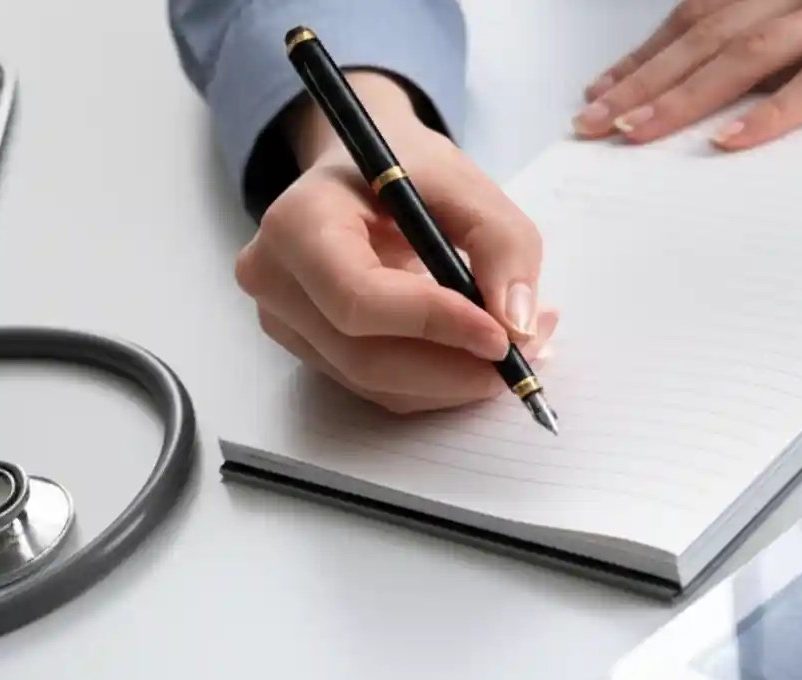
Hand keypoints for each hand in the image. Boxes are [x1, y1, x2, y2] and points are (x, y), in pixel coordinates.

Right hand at [235, 72, 557, 413]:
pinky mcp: (312, 352)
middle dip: (456, 368)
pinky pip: (381, 388)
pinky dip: (440, 382)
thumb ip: (503, 243)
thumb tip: (517, 324)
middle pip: (367, 358)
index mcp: (298, 222)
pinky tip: (479, 353)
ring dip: (457, 381)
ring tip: (520, 347)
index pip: (358, 297)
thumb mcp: (465, 182)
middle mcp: (275, 280)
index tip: (502, 334)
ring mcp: (285, 324)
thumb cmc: (406, 169)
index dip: (433, 323)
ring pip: (379, 385)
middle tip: (526, 354)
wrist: (363, 174)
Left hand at [573, 0, 801, 148]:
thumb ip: (791, 13)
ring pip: (749, 53)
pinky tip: (732, 141)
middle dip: (643, 80)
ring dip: (684, 96)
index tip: (604, 89)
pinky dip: (776, 111)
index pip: (700, 13)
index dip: (647, 53)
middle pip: (708, 34)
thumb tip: (737, 70)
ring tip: (634, 132)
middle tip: (594, 122)